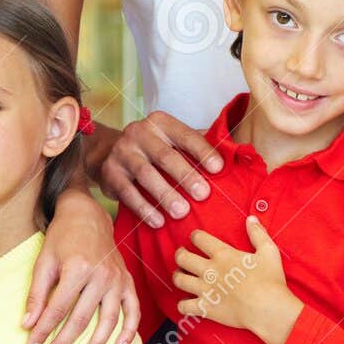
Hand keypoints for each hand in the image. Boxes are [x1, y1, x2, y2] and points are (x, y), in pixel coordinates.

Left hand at [22, 189, 138, 343]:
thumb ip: (37, 293)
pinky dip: (128, 331)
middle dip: (63, 343)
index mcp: (77, 268)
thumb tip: (28, 324)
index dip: (44, 330)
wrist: (88, 215)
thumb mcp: (44, 260)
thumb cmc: (62, 237)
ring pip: (108, 320)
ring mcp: (117, 279)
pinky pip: (132, 311)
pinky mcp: (127, 282)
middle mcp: (100, 275)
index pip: (58, 308)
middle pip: (80, 318)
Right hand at [98, 111, 222, 227]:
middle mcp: (139, 133)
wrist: (107, 153)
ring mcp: (122, 152)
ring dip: (165, 195)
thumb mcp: (172, 140)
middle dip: (186, 176)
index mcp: (160, 122)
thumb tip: (236, 152)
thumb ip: (198, 143)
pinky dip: (144, 208)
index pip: (185, 135)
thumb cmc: (153, 150)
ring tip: (182, 212)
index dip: (203, 152)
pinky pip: (128, 193)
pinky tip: (158, 221)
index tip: (219, 169)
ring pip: (146, 174)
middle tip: (203, 195)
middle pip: (165, 156)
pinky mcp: (109, 173)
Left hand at [173, 215, 302, 343]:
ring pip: (179, 280)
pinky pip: (183, 306)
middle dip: (179, 254)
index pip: (199, 238)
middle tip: (181, 254)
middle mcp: (209, 270)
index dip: (194, 236)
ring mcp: (205, 290)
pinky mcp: (205, 308)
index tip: (195, 237)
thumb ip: (258, 234)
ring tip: (181, 275)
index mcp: (223, 254)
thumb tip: (251, 219)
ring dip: (177, 276)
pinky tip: (187, 302)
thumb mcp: (269, 251)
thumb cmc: (270, 280)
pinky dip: (182, 304)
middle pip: (182, 257)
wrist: (268, 309)